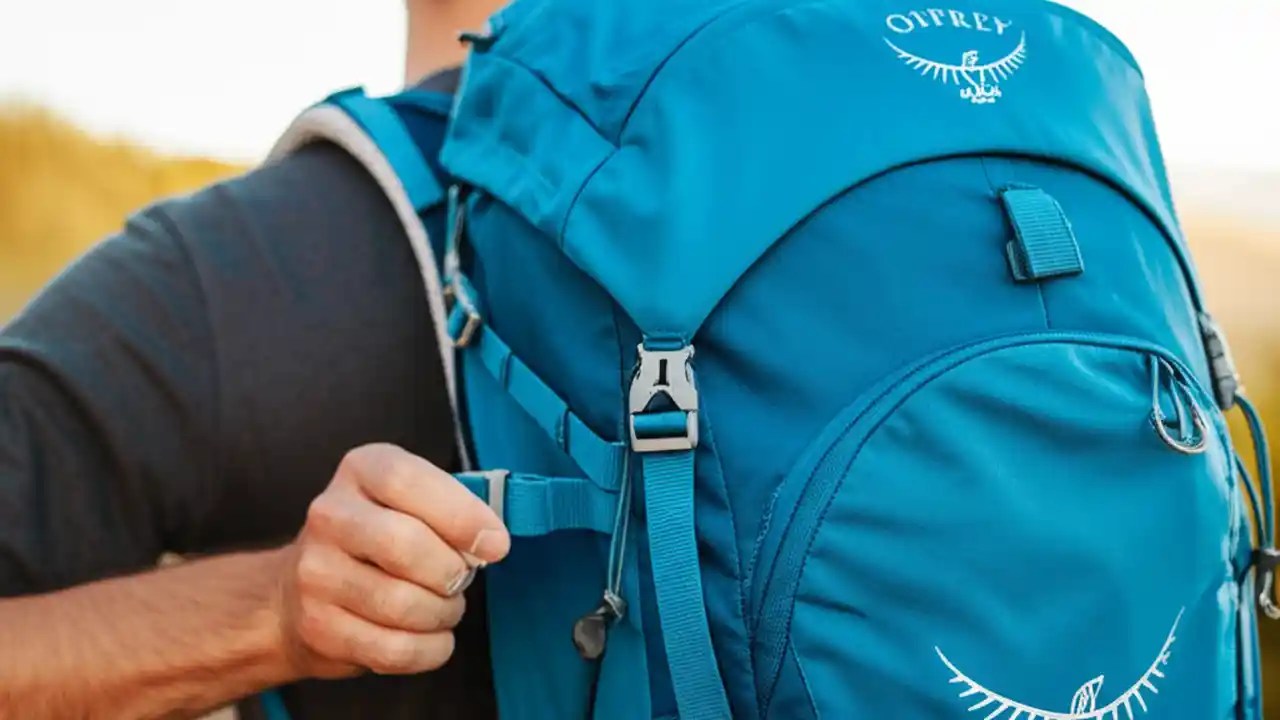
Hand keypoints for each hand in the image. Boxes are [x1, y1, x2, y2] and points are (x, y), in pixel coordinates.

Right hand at [275, 444, 509, 677]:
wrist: (302, 586)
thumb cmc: (381, 536)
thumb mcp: (412, 501)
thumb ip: (452, 510)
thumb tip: (490, 543)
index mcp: (361, 470)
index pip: (408, 481)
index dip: (461, 515)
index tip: (496, 545)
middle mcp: (330, 515)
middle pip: (404, 545)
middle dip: (451, 572)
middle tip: (460, 581)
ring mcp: (316, 572)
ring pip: (401, 604)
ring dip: (442, 613)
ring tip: (444, 607)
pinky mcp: (318, 625)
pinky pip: (391, 648)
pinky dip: (428, 650)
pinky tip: (431, 638)